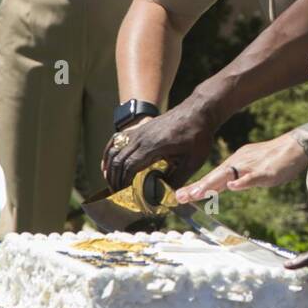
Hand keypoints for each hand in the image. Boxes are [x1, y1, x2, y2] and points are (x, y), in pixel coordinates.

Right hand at [101, 97, 216, 190]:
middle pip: (118, 160)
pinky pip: (116, 140)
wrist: (198, 111)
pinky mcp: (140, 128)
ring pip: (114, 150)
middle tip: (117, 194)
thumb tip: (165, 196)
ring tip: (113, 182)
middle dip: (115, 179)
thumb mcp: (192, 161)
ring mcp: (139, 131)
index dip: (124, 182)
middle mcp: (141, 137)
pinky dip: (109, 153)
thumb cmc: (198, 135)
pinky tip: (108, 164)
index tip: (125, 194)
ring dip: (110, 167)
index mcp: (153, 146)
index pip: (129, 166)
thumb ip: (177, 179)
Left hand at [174, 133, 307, 203]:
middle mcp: (239, 163)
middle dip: (197, 187)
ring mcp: (252, 166)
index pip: (212, 177)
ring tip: (196, 193)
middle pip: (215, 176)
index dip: (196, 186)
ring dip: (211, 184)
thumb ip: (238, 178)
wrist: (295, 145)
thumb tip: (225, 186)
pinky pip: (252, 177)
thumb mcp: (251, 169)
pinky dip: (242, 182)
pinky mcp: (266, 171)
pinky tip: (232, 186)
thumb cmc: (274, 159)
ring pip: (228, 175)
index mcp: (235, 163)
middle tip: (180, 196)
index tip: (180, 195)